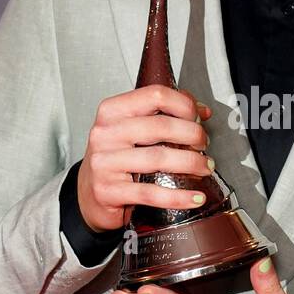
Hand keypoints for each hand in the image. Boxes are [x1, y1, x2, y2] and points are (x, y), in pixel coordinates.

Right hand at [77, 84, 214, 231]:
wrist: (88, 193)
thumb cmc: (115, 158)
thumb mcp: (133, 129)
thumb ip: (164, 114)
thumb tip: (201, 110)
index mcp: (112, 111)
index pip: (155, 96)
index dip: (184, 105)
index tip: (198, 118)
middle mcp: (105, 134)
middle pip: (160, 126)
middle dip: (193, 135)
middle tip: (204, 144)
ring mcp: (105, 163)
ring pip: (158, 159)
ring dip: (191, 163)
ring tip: (205, 167)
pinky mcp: (109, 191)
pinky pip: (151, 193)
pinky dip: (179, 197)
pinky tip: (195, 197)